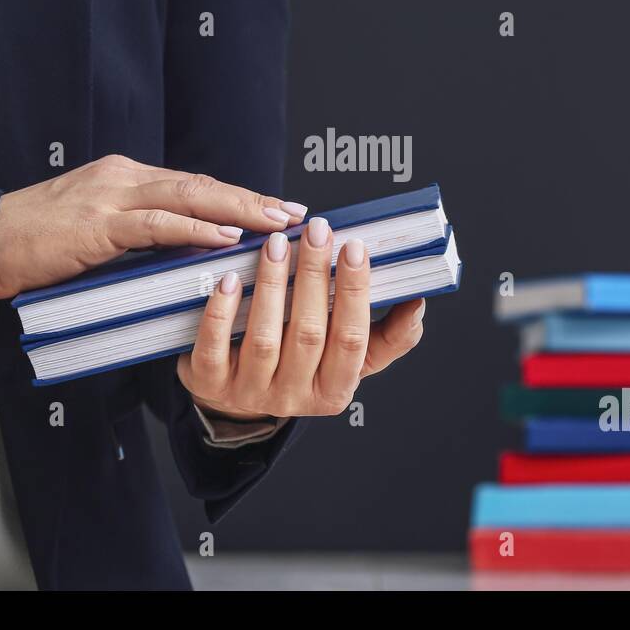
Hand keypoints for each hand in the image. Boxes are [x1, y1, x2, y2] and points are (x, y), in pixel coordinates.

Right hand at [0, 155, 306, 298]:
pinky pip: (156, 224)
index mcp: (127, 178)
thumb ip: (141, 235)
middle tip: (296, 212)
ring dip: (238, 210)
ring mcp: (110, 196)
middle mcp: (125, 177)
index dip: (241, 198)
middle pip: (203, 185)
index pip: (197, 186)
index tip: (279, 209)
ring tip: (276, 223)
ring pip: (188, 197)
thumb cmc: (37, 244)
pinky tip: (224, 237)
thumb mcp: (99, 233)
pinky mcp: (96, 223)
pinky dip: (194, 229)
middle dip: (253, 200)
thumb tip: (190, 253)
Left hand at [177, 216, 426, 419]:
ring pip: (265, 339)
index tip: (355, 247)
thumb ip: (389, 335)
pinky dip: (223, 312)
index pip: (352, 339)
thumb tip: (419, 302)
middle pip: (309, 334)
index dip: (354, 292)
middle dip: (313, 277)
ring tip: (277, 243)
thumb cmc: (304, 362)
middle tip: (318, 231)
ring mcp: (250, 393)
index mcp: (336, 390)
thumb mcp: (348, 358)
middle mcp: (295, 398)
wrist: (239, 394)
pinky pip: (215, 348)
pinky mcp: (210, 385)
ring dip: (272, 286)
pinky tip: (230, 278)